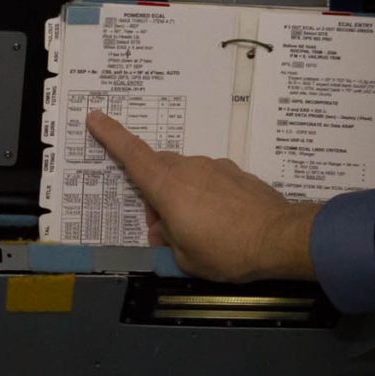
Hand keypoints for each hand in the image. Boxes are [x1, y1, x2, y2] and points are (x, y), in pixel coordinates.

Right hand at [86, 110, 318, 283]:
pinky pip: (209, 180)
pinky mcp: (236, 173)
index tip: (95, 117)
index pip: (132, 155)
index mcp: (168, 187)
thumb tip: (164, 228)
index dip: (110, 135)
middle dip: (154, 195)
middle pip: (158, 170)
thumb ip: (167, 239)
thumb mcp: (185, 258)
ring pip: (185, 176)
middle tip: (165, 228)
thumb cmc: (227, 252)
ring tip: (199, 231)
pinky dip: (205, 197)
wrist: (280, 238)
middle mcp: (189, 169)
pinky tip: (221, 222)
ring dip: (182, 197)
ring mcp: (215, 167)